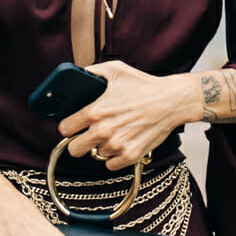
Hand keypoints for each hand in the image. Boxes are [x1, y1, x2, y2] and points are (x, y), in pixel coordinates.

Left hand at [58, 61, 189, 171]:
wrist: (170, 101)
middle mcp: (103, 131)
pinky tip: (122, 143)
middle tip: (88, 135)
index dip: (68, 127)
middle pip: (74, 149)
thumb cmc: (144, 85)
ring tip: (114, 133)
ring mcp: (116, 145)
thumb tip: (77, 75)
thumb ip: (91, 72)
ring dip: (101, 147)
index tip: (73, 127)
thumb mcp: (115, 70)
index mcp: (94, 111)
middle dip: (79, 142)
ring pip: (95, 155)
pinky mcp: (130, 156)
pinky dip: (114, 157)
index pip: (64, 129)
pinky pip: (111, 165)